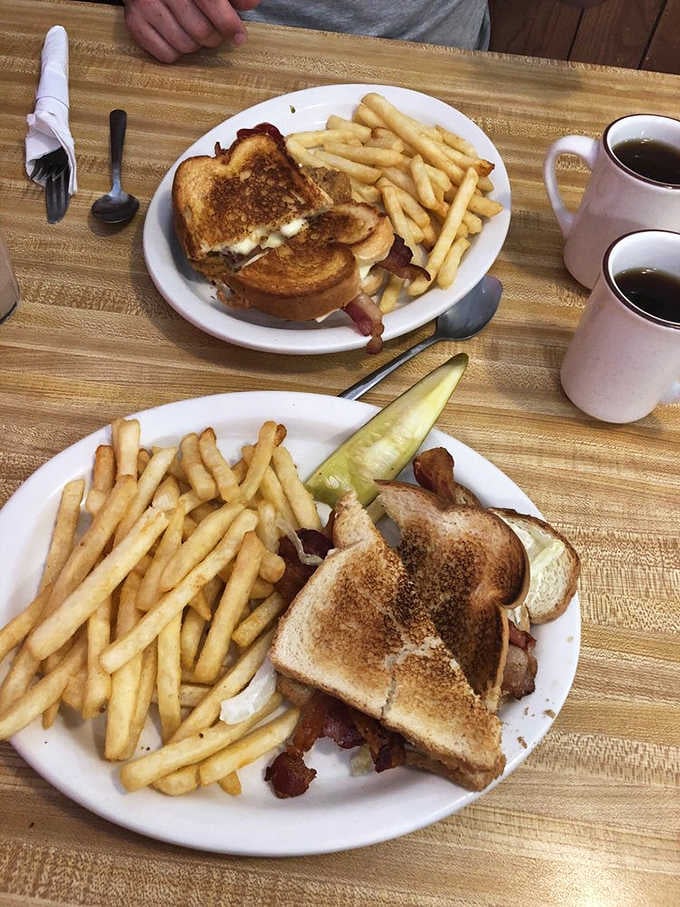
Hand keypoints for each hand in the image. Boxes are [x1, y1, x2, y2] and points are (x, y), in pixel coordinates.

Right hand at [124, 0, 261, 63]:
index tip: (239, 36)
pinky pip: (165, 55)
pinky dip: (176, 52)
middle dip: (214, 37)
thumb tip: (251, 4)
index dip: (230, 25)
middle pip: (201, 32)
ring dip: (196, 45)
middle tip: (215, 31)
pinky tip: (177, 36)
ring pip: (185, 46)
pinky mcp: (134, 22)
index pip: (213, 5)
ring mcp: (146, 6)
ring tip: (194, 31)